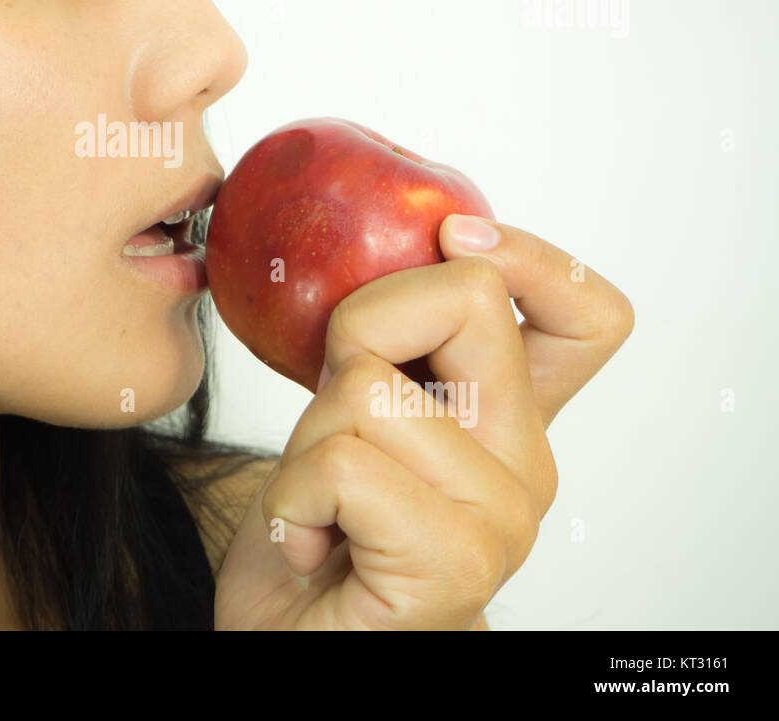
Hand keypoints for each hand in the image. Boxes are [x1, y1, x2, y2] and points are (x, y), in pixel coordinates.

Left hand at [213, 216, 633, 629]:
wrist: (293, 645)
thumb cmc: (317, 532)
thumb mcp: (349, 414)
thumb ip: (385, 349)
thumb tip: (374, 247)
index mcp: (511, 422)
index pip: (588, 317)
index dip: (529, 257)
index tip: (452, 236)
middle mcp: (525, 464)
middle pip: (463, 299)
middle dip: (358, 329)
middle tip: (333, 414)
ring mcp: (500, 517)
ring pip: (369, 386)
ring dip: (304, 439)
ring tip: (319, 502)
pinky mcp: (456, 563)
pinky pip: (341, 462)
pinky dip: (292, 496)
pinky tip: (309, 541)